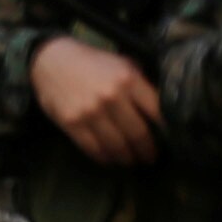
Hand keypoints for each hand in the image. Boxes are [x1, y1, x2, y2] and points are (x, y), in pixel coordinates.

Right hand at [34, 37, 163, 165]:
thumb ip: (141, 84)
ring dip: (128, 159)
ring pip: (118, 147)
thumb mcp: (122, 63)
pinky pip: (95, 150)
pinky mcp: (73, 124)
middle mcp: (112, 96)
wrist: (52, 60)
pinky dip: (106, 158)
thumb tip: (162, 109)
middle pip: (139, 134)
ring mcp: (91, 112)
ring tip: (132, 161)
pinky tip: (111, 159)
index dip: (166, 130)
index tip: (169, 140)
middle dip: (148, 151)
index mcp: (129, 79)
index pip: (157, 112)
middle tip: (151, 158)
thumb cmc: (93, 62)